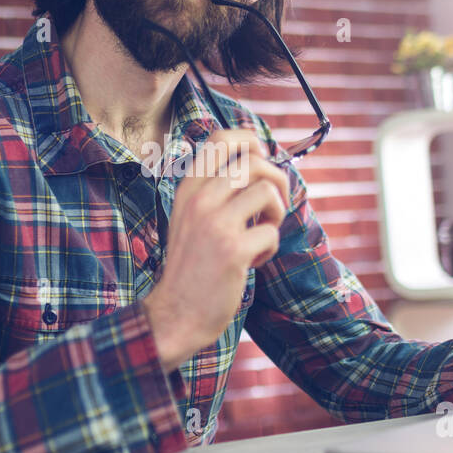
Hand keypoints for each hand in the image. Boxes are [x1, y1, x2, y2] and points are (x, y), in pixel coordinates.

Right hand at [141, 129, 289, 369]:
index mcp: (188, 188)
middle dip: (277, 181)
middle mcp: (200, 199)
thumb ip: (213, 191)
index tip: (262, 158)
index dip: (250, 141)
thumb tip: (257, 163)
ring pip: (268, 191)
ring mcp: (215, 223)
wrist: (176, 313)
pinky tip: (252, 261)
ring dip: (276, 214)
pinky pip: (271, 232)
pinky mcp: (233, 249)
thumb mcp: (190, 218)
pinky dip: (269, 248)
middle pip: (254, 162)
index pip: (220, 139)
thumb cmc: (191, 267)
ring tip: (261, 233)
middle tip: (271, 208)